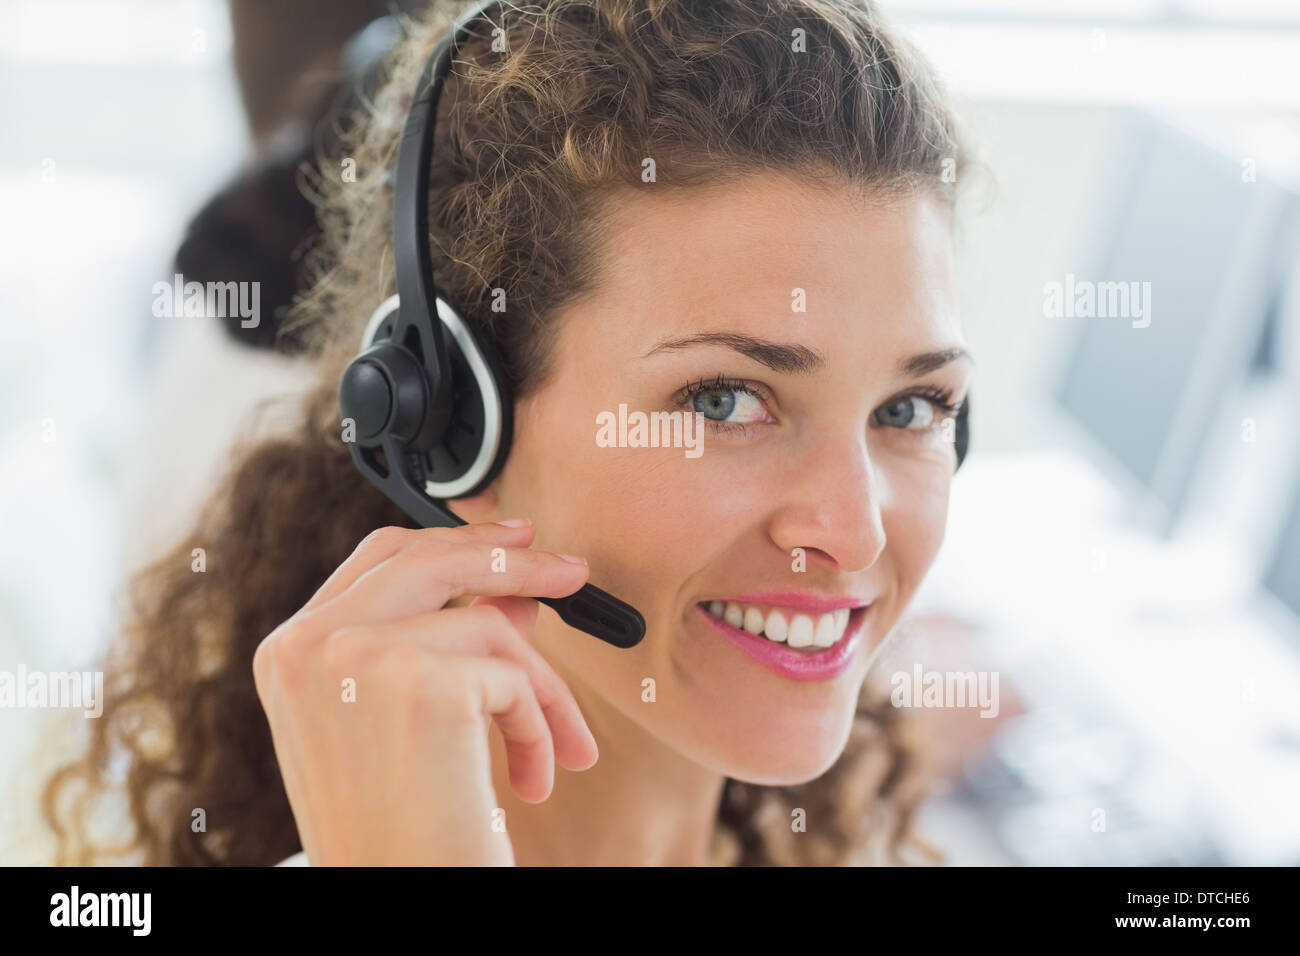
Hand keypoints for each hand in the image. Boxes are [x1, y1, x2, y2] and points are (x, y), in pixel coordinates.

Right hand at [252, 519, 598, 864]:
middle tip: (573, 573)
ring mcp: (361, 658)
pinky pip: (516, 679)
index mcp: (290, 653)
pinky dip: (541, 729)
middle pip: (433, 559)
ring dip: (540, 693)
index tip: (513, 542)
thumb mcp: (407, 726)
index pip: (381, 559)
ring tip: (556, 752)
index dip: (454, 540)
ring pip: (490, 628)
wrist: (393, 903)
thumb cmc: (397, 833)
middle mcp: (311, 645)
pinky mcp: (425, 686)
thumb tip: (515, 593)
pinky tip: (530, 781)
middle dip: (514, 561)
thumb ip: (446, 647)